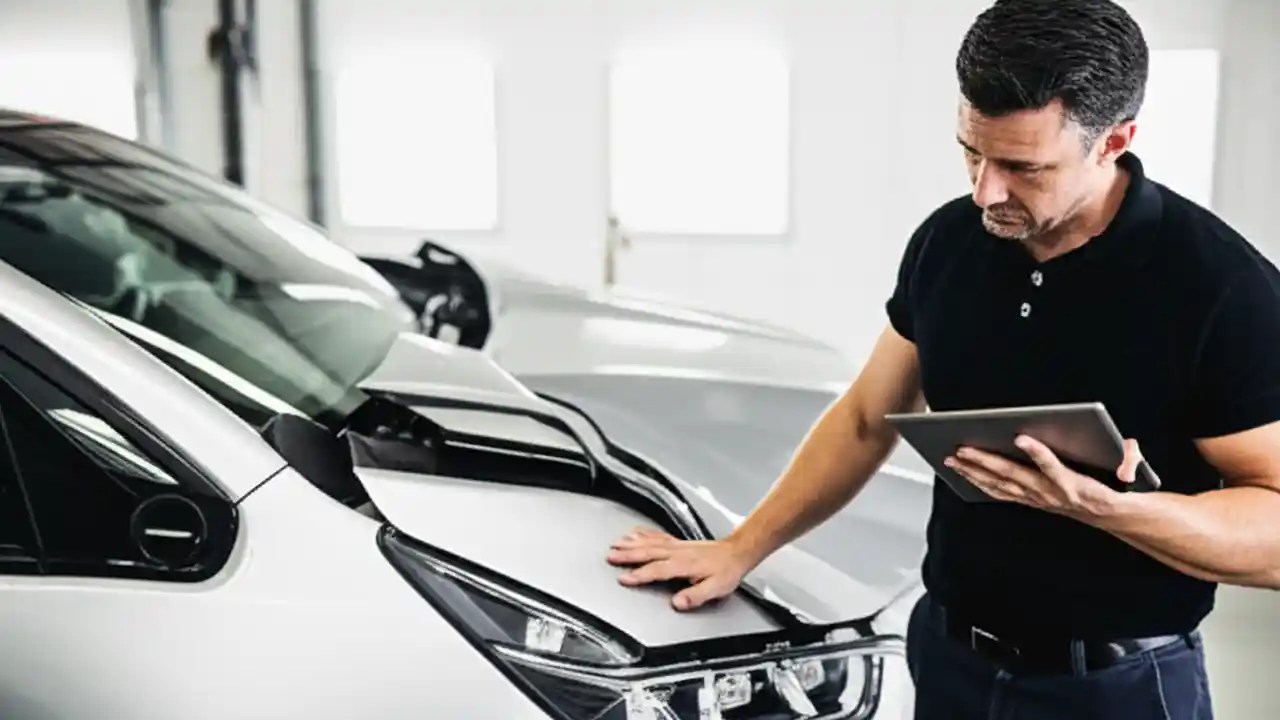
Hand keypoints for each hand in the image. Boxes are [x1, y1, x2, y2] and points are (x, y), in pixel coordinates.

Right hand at [607, 527, 754, 610]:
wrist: (736, 552)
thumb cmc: (726, 571)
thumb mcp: (715, 589)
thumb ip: (695, 596)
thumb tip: (677, 602)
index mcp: (684, 564)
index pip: (656, 570)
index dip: (639, 575)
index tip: (624, 578)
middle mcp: (678, 552)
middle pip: (648, 552)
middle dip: (628, 555)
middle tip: (611, 556)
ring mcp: (677, 546)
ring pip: (650, 543)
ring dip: (632, 543)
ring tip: (616, 544)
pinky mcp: (678, 542)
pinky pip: (657, 536)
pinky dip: (644, 533)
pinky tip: (635, 533)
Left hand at [945, 435, 1145, 518]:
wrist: (1109, 511)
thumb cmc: (1112, 482)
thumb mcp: (1130, 466)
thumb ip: (1131, 459)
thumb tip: (1127, 457)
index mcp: (1072, 484)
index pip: (1053, 467)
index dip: (1038, 454)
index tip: (1022, 437)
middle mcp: (1050, 494)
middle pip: (1014, 476)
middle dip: (986, 461)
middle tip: (963, 447)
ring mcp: (1036, 498)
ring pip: (1000, 485)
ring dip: (975, 472)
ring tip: (952, 458)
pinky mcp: (1029, 499)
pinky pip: (999, 492)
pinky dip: (979, 482)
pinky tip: (962, 472)